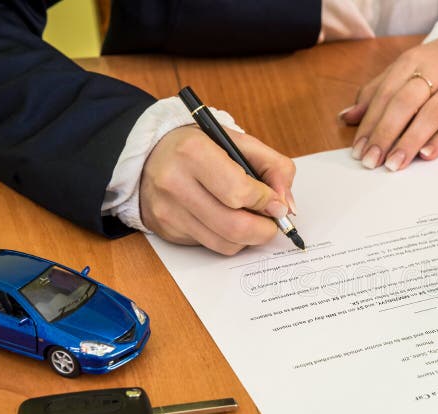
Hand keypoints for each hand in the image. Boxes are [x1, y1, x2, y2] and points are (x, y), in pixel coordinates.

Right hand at [140, 125, 295, 254]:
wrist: (151, 154)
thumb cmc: (201, 147)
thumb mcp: (241, 143)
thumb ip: (275, 168)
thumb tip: (287, 207)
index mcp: (194, 152)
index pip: (240, 192)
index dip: (267, 202)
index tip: (277, 203)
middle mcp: (175, 183)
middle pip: (234, 226)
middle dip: (264, 229)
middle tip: (272, 221)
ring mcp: (167, 210)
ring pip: (225, 243)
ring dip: (249, 237)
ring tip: (251, 219)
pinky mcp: (166, 230)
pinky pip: (211, 246)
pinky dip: (228, 239)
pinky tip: (227, 220)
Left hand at [340, 37, 437, 171]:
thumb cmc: (437, 68)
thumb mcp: (405, 71)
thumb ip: (376, 92)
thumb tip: (347, 117)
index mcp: (410, 62)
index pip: (384, 94)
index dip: (369, 123)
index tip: (358, 149)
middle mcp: (433, 72)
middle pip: (404, 103)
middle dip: (384, 134)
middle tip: (371, 161)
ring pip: (430, 115)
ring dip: (409, 141)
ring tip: (393, 164)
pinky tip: (426, 156)